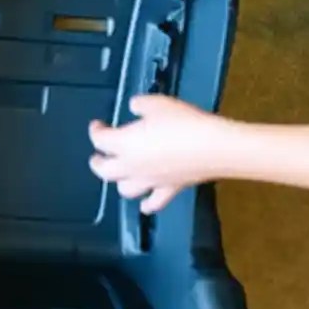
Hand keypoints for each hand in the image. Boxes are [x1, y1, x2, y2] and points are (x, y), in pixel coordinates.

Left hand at [88, 95, 236, 212]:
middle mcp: (131, 166)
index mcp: (124, 143)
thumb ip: (141, 105)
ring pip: (124, 189)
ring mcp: (149, 182)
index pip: (100, 140)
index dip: (95, 131)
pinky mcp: (168, 190)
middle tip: (98, 156)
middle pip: (104, 170)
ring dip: (119, 181)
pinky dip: (147, 204)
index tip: (97, 125)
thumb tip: (134, 106)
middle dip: (97, 163)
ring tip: (121, 174)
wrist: (213, 147)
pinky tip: (145, 204)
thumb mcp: (159, 104)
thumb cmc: (183, 122)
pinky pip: (153, 203)